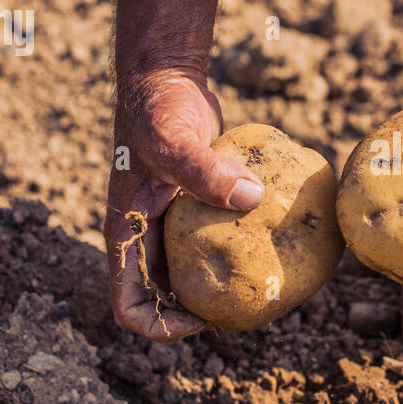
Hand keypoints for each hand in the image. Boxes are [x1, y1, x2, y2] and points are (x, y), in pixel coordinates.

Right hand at [104, 70, 263, 340]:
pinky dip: (238, 246)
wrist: (165, 78)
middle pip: (165, 296)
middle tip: (243, 313)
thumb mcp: (173, 142)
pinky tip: (275, 244)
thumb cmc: (157, 110)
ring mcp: (172, 221)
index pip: (128, 302)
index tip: (198, 321)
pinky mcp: (198, 205)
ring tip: (262, 286)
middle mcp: (147, 234)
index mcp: (127, 233)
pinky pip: (216, 238)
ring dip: (219, 284)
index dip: (158, 325)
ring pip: (193, 270)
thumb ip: (206, 173)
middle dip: (197, 313)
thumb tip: (254, 198)